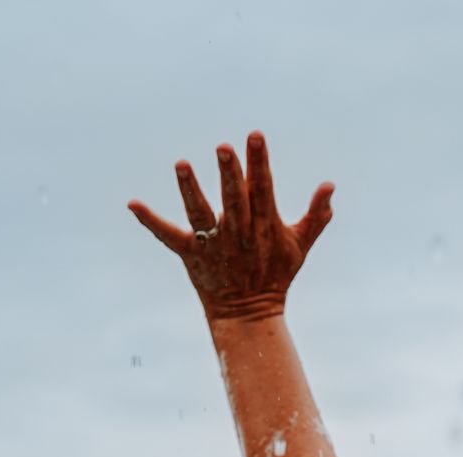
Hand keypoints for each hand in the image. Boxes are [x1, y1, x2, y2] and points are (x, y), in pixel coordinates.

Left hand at [128, 130, 333, 324]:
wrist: (250, 314)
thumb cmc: (276, 274)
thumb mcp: (301, 245)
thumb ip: (317, 215)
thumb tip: (330, 186)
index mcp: (264, 226)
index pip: (262, 188)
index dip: (259, 162)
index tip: (255, 136)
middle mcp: (239, 234)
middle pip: (234, 200)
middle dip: (229, 174)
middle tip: (223, 147)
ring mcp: (214, 244)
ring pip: (201, 213)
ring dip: (190, 190)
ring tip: (182, 164)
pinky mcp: (192, 255)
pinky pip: (168, 236)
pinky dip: (150, 221)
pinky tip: (132, 203)